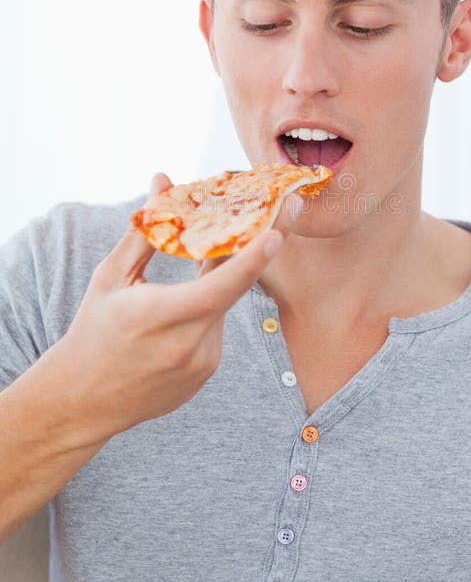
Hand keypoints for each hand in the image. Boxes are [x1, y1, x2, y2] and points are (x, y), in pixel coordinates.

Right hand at [53, 172, 301, 444]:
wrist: (83, 400)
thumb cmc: (94, 330)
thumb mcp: (111, 277)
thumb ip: (146, 229)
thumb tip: (164, 181)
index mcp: (160, 317)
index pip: (218, 286)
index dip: (252, 259)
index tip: (277, 232)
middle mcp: (187, 345)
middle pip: (229, 290)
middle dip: (248, 254)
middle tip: (270, 218)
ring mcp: (201, 365)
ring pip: (221, 308)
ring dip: (210, 289)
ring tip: (170, 296)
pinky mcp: (205, 374)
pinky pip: (215, 329)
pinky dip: (203, 314)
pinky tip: (172, 322)